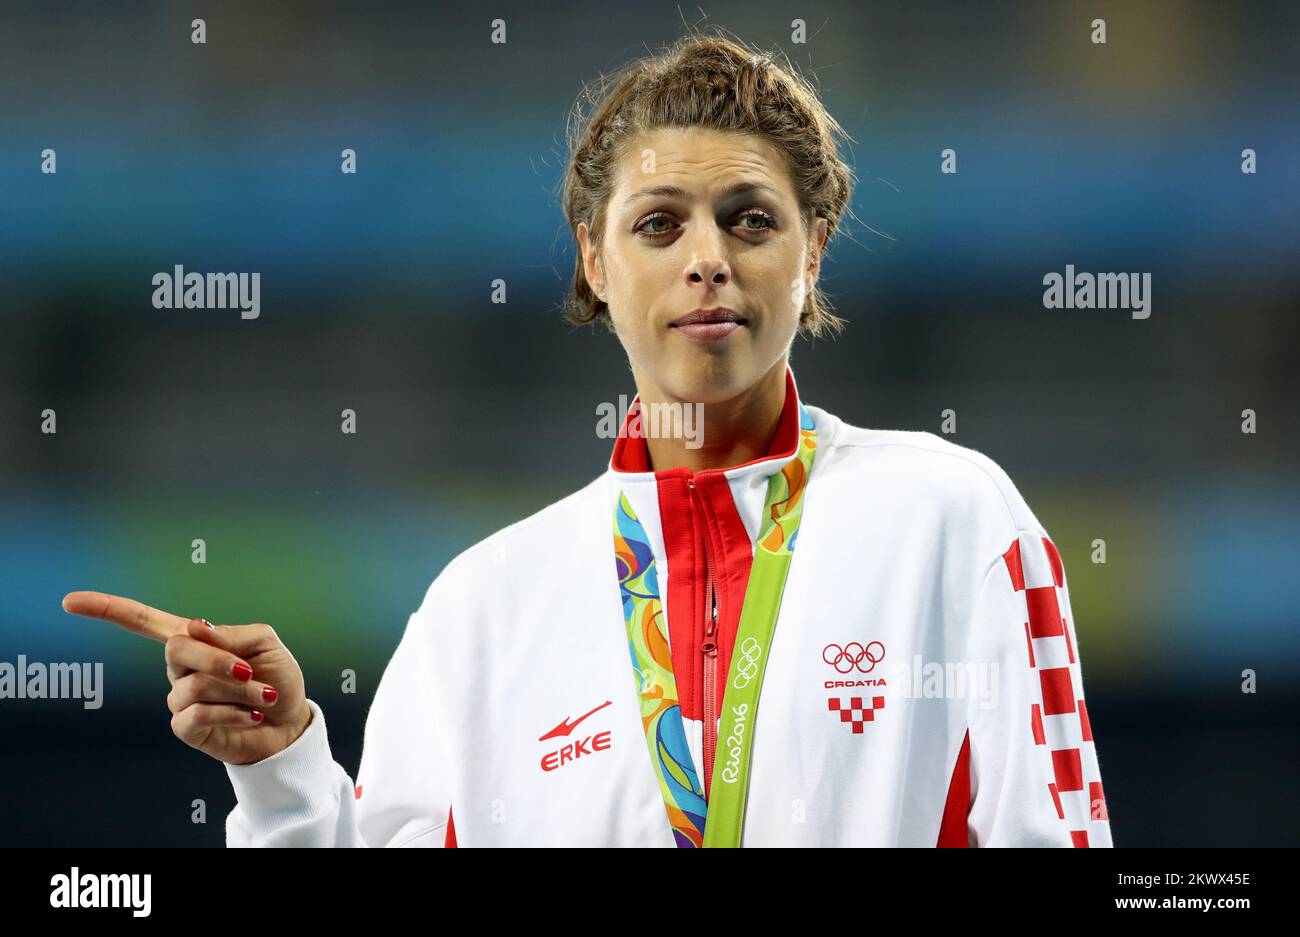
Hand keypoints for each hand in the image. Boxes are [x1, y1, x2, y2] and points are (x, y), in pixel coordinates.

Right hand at [61, 590, 311, 765]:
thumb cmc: (274, 678)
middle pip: (176, 649)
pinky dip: (233, 712)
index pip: (143, 621)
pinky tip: (251, 715)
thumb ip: (231, 633)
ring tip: (261, 696)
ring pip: (193, 684)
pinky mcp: (186, 728)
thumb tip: (195, 626)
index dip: (107, 609)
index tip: (70, 601)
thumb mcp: (264, 643)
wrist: (289, 723)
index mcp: (194, 640)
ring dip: (236, 689)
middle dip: (218, 658)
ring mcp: (179, 699)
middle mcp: (179, 668)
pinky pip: (198, 714)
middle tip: (248, 671)